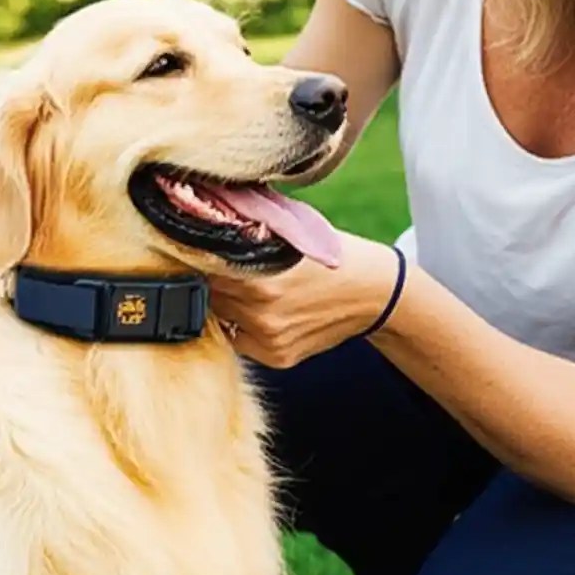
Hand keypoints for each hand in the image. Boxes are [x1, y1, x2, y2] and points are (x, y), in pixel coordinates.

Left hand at [208, 231, 400, 368]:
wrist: (374, 293)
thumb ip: (247, 231)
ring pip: (221, 317)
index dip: (199, 253)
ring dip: (225, 300)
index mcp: (262, 277)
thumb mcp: (291, 232)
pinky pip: (239, 338)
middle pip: (209, 294)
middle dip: (212, 277)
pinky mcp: (276, 357)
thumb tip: (206, 217)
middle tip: (225, 263)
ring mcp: (269, 339)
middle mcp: (262, 312)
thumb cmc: (331, 255)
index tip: (200, 244)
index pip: (204, 268)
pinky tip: (262, 307)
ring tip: (247, 283)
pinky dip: (242, 322)